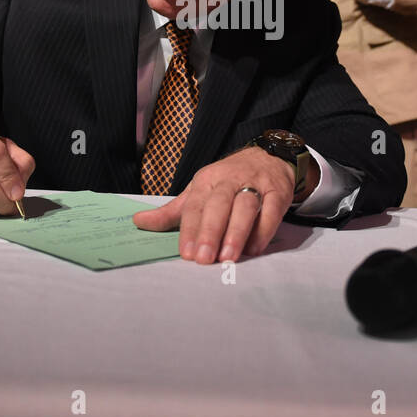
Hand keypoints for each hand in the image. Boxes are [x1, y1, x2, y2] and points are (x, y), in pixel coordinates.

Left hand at [132, 147, 294, 263]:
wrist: (268, 157)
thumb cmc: (228, 180)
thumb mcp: (198, 190)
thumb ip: (172, 211)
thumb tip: (139, 221)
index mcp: (206, 181)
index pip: (195, 206)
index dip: (190, 230)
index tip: (185, 253)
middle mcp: (229, 180)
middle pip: (219, 205)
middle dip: (210, 232)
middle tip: (204, 258)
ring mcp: (255, 185)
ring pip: (245, 207)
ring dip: (236, 232)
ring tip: (228, 256)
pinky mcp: (277, 192)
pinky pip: (271, 210)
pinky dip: (263, 230)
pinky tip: (254, 248)